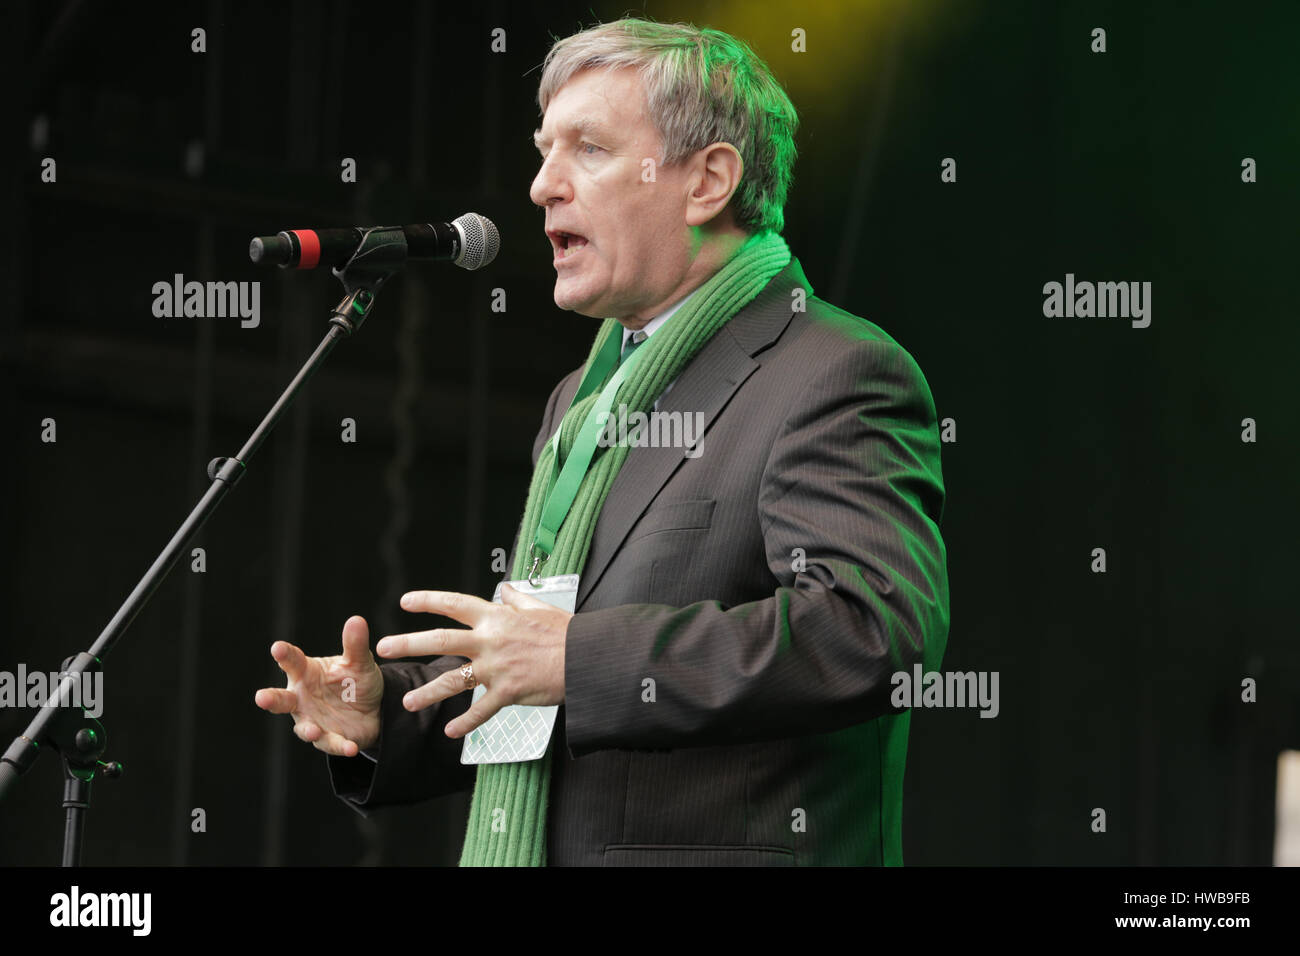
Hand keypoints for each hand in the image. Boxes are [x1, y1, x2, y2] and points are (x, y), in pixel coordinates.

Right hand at [254, 615, 383, 755]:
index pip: (292, 661)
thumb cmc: (357, 680)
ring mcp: (312, 719)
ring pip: (303, 727)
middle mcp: (302, 697)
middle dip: (271, 699)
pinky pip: (331, 743)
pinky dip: (340, 745)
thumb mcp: (359, 662)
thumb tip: (356, 620)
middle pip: (282, 699)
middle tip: (261, 697)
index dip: (284, 655)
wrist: (375, 709)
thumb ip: (355, 645)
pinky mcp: (328, 738)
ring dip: (308, 729)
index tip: (277, 648)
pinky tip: (350, 747)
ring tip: (314, 730)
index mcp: (306, 673)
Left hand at [375, 584, 570, 738]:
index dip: (428, 600)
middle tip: (384, 647)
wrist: (587, 657)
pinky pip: (482, 710)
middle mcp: (491, 639)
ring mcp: (497, 666)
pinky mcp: (508, 691)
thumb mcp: (540, 607)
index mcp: (496, 616)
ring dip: (428, 692)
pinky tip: (450, 731)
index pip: (455, 604)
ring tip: (408, 702)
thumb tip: (506, 588)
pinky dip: (466, 723)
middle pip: (442, 639)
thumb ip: (518, 598)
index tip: (405, 601)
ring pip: (453, 679)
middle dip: (409, 643)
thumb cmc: (566, 632)